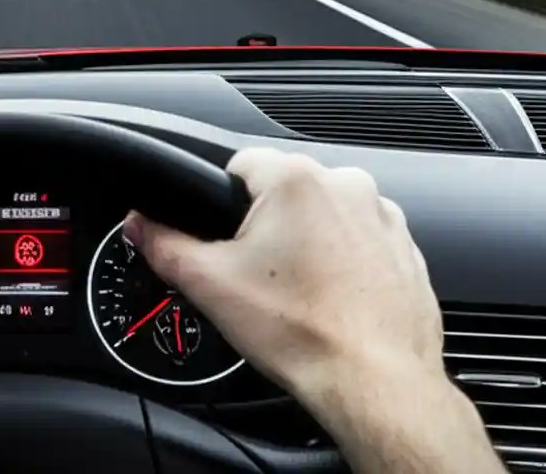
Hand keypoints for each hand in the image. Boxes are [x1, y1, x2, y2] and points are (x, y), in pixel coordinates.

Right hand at [124, 148, 502, 472]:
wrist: (375, 381)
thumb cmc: (305, 334)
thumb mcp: (210, 285)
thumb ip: (164, 244)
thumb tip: (141, 225)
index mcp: (296, 179)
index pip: (238, 164)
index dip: (218, 203)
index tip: (221, 239)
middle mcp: (347, 186)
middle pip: (282, 193)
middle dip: (264, 228)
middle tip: (254, 277)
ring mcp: (383, 217)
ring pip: (321, 217)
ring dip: (304, 244)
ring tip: (294, 294)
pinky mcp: (405, 248)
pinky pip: (358, 243)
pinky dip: (340, 265)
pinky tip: (326, 300)